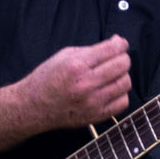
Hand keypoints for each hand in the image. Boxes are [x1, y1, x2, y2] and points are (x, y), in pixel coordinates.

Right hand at [0, 35, 133, 149]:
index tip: (120, 44)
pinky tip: (111, 90)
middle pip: (122, 65)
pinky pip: (123, 102)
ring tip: (113, 74)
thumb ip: (91, 49)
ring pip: (125, 83)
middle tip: (116, 58)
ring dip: (123, 75)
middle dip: (123, 57)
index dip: (120, 44)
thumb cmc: (48, 79)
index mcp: (76, 66)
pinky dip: (121, 93)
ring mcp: (92, 102)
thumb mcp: (64, 56)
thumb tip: (117, 43)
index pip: (111, 50)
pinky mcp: (96, 115)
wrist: (34, 106)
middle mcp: (86, 84)